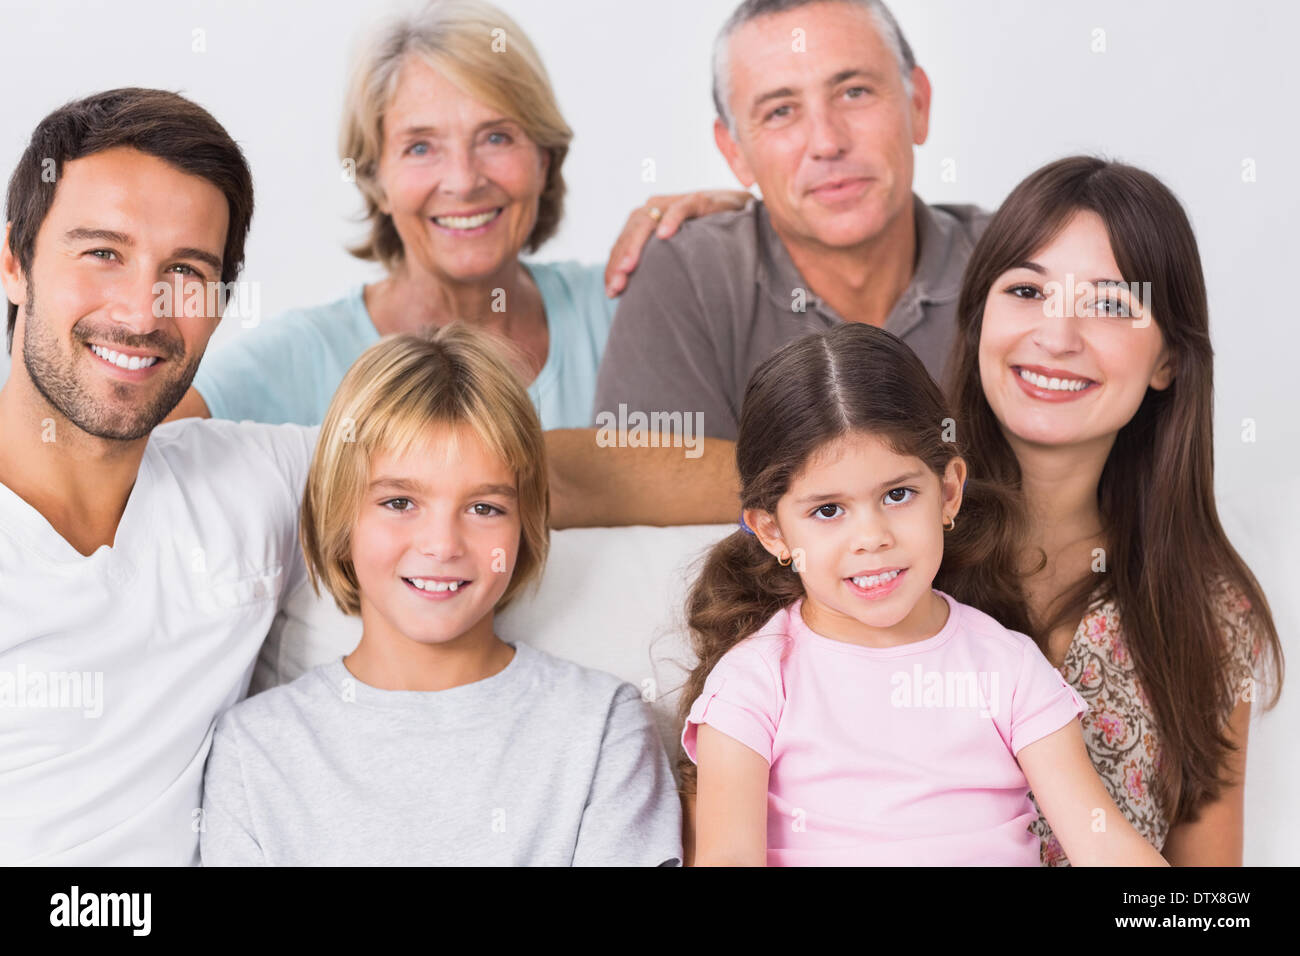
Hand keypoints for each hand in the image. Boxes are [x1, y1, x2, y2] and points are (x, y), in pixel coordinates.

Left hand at [604, 189, 752, 296]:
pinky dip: (673, 219)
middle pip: (630, 231)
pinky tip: (664, 236)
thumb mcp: (680, 258)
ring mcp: (679, 202)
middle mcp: (659, 207)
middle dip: (620, 260)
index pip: (624, 242)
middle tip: (615, 286)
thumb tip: (637, 302)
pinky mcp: (702, 199)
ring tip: (629, 267)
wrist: (747, 217)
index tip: (611, 293)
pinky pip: (684, 207)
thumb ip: (661, 270)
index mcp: (649, 222)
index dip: (614, 266)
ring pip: (648, 218)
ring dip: (637, 243)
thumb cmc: (711, 242)